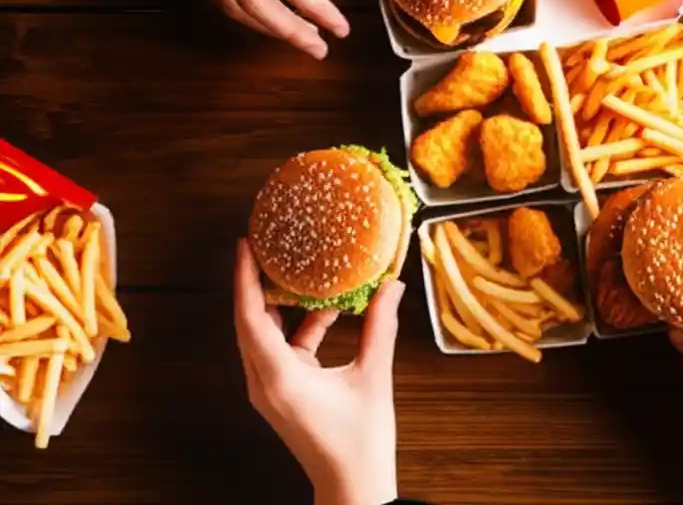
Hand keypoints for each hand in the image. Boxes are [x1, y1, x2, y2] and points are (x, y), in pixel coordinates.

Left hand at [234, 240, 401, 504]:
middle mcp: (265, 383)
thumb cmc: (360, 443)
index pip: (251, 318)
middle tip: (265, 248)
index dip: (245, 280)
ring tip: (294, 272)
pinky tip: (325, 312)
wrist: (352, 486)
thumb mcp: (374, 377)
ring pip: (264, 336)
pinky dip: (298, 328)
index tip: (245, 247)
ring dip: (279, 306)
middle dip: (256, 284)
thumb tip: (391, 287)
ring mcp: (270, 390)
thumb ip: (381, 327)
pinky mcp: (282, 394)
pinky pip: (280, 351)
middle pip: (250, 323)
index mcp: (280, 377)